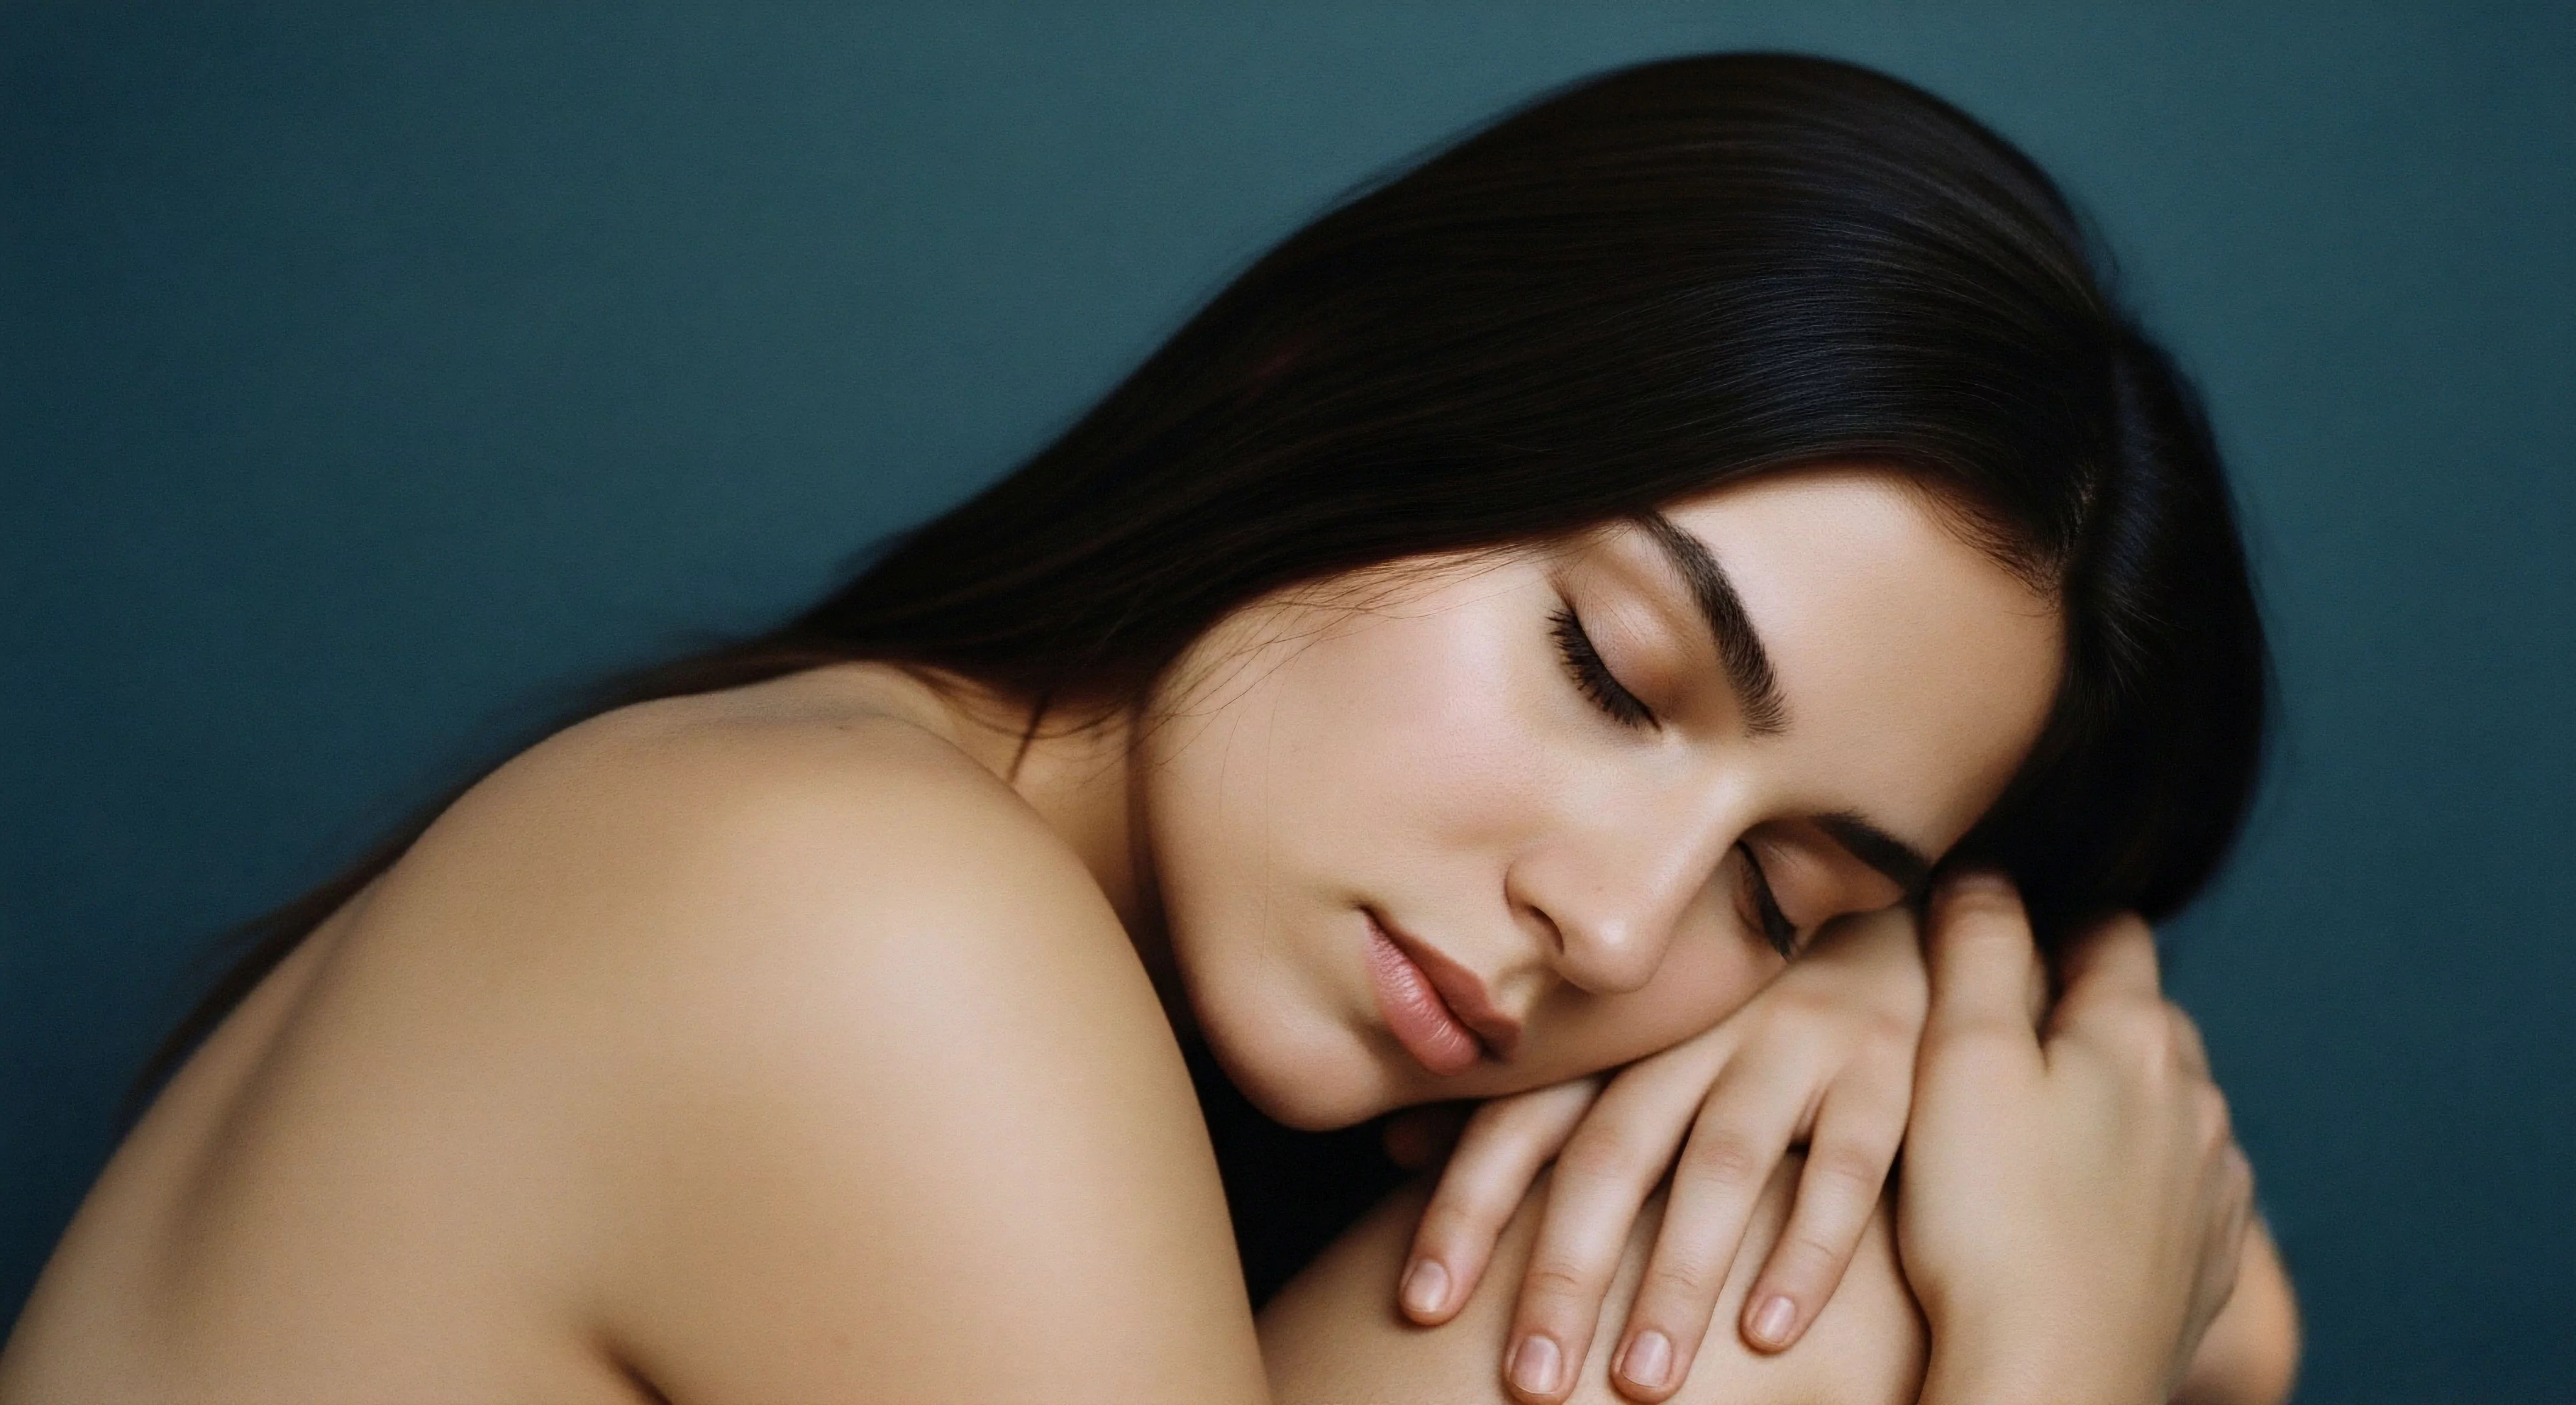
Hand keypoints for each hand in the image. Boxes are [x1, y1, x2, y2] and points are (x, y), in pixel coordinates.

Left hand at [1396, 907, 1927, 1403]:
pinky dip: (1809, 1249)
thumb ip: (1520, 1096)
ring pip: (1722, 1166)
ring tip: (1639, 1384)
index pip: (1521, 1121)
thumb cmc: (1728, 1001)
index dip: (1466, 1209)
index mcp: (1617, 1031)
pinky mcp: (1881, 1065)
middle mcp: (1691, 1031)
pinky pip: (1846, 1164)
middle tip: (1530, 1379)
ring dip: (1675, 1279)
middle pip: (1611, 1153)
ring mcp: (1789, 1040)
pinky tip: (1768, 1331)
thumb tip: (1393, 1153)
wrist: (1882, 915)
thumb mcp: (1624, 1037)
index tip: (1422, 1304)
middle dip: (1563, 1271)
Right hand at [1898, 874, 2252, 1404]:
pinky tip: (2068, 1208)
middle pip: (2139, 1016)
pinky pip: (2173, 1186)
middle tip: (1991, 1046)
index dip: (2046, 924)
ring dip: (2105, 1102)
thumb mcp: (1960, 1057)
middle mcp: (2198, 1099)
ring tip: (2025, 1137)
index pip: (2108, 929)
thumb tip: (1985, 874)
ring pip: (2160, 1104)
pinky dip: (2127, 1179)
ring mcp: (2213, 1184)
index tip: (1988, 951)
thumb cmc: (1992, 1221)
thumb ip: (1979, 950)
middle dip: (2076, 1015)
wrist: (2051, 1382)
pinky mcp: (2207, 1257)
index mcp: (2139, 1034)